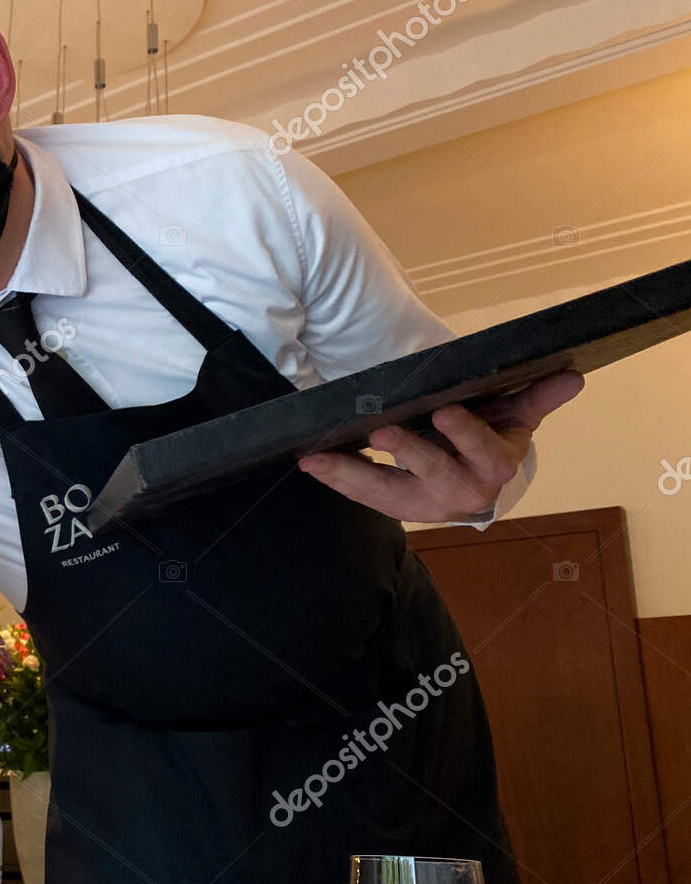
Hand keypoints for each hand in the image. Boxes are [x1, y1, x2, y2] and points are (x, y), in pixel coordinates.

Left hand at [297, 370, 583, 521]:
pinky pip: (364, 497)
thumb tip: (571, 376)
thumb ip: (537, 398)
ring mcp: (423, 503)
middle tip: (380, 431)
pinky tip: (312, 464)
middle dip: (407, 453)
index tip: (445, 412)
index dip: (464, 434)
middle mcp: (459, 492)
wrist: (479, 487)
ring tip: (319, 460)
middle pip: (431, 474)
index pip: (481, 452)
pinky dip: (338, 480)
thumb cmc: (494, 442)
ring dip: (352, 476)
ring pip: (387, 493)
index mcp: (492, 468)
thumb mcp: (516, 419)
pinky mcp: (394, 507)